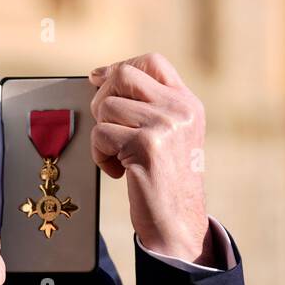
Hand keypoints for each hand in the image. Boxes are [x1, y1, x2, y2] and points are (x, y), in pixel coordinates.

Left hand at [88, 53, 212, 264]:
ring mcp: (165, 125)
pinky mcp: (147, 146)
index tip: (97, 80)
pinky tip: (119, 172)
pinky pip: (101, 134)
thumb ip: (148, 105)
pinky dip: (100, 155)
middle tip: (105, 126)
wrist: (177, 223)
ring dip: (100, 135)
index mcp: (187, 103)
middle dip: (101, 98)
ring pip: (106, 107)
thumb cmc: (165, 181)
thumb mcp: (170, 135)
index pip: (152, 61)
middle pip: (123, 75)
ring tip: (117, 157)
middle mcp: (180, 109)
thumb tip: (100, 76)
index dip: (119, 67)